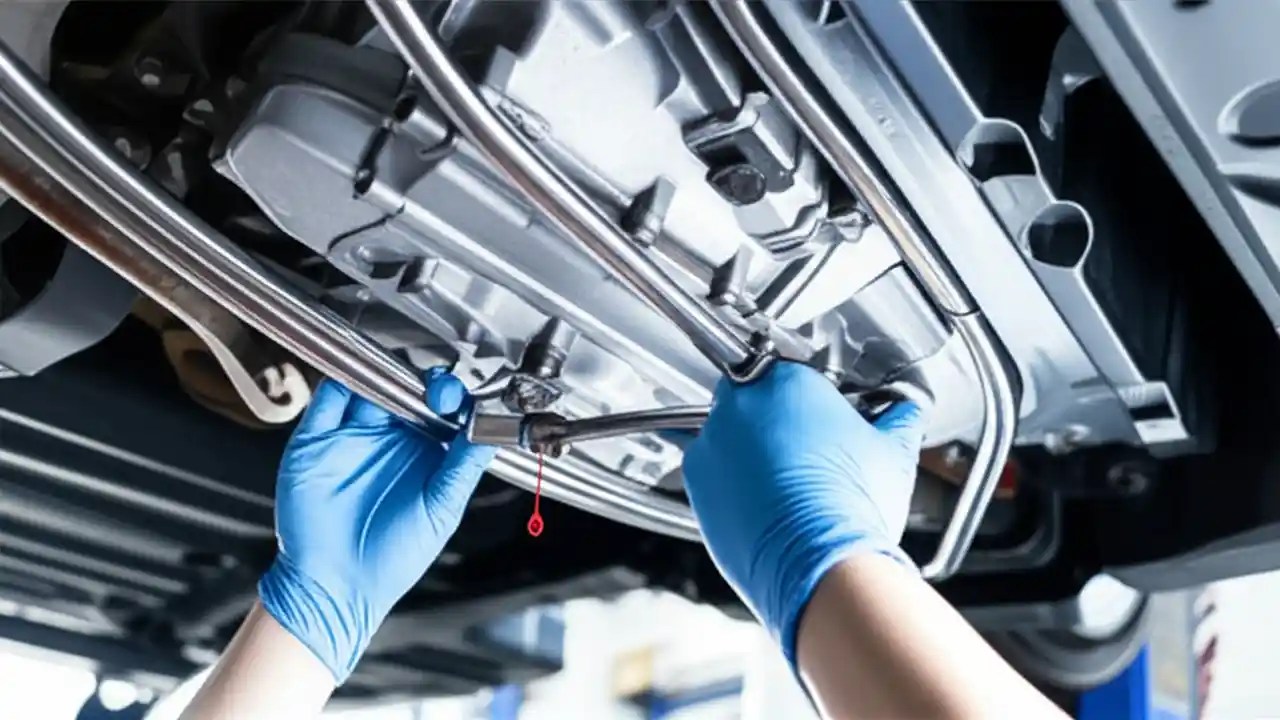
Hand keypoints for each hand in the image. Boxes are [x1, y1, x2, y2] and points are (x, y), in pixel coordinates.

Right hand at [258, 368, 495, 682]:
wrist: (337, 588)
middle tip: (435, 388)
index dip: (452, 398)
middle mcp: (389, 441)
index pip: (441, 410)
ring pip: (368, 387)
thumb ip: (463, 467)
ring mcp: (352, 437)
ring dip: (384, 374)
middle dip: (422, 382)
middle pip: (406, 390)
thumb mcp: (441, 510)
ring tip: (399, 378)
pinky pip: (327, 402)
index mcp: (423, 455)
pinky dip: (340, 383)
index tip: (458, 398)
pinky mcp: (315, 442)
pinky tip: (356, 380)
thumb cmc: (393, 559)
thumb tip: (489, 431)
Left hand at [681, 362, 923, 665]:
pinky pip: (710, 471)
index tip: (816, 415)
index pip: (787, 369)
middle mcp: (741, 404)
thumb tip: (905, 412)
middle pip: (750, 395)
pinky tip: (759, 500)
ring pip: (725, 432)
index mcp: (787, 381)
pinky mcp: (696, 482)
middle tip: (799, 447)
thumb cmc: (853, 509)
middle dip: (771, 417)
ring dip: (745, 448)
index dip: (803, 396)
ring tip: (780, 480)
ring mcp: (712, 442)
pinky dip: (727, 482)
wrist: (820, 567)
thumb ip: (898, 418)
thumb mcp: (892, 452)